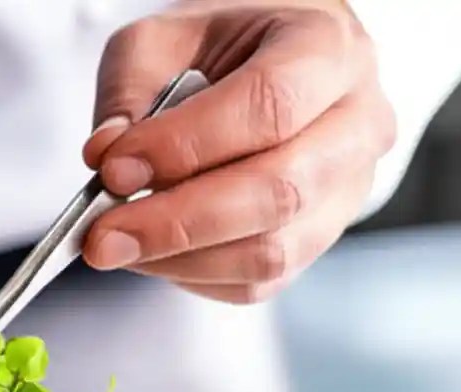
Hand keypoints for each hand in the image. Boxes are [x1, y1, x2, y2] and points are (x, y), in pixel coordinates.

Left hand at [81, 0, 395, 302]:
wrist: (270, 64)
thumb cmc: (219, 48)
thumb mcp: (162, 41)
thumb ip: (128, 93)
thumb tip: (106, 155)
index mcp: (326, 48)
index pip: (268, 106)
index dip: (186, 146)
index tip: (115, 171)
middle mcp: (357, 122)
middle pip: (279, 191)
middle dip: (177, 223)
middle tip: (102, 237)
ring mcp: (349, 189)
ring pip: (272, 250)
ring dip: (180, 259)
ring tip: (117, 244)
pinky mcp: (322, 238)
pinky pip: (259, 282)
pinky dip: (194, 276)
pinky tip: (154, 252)